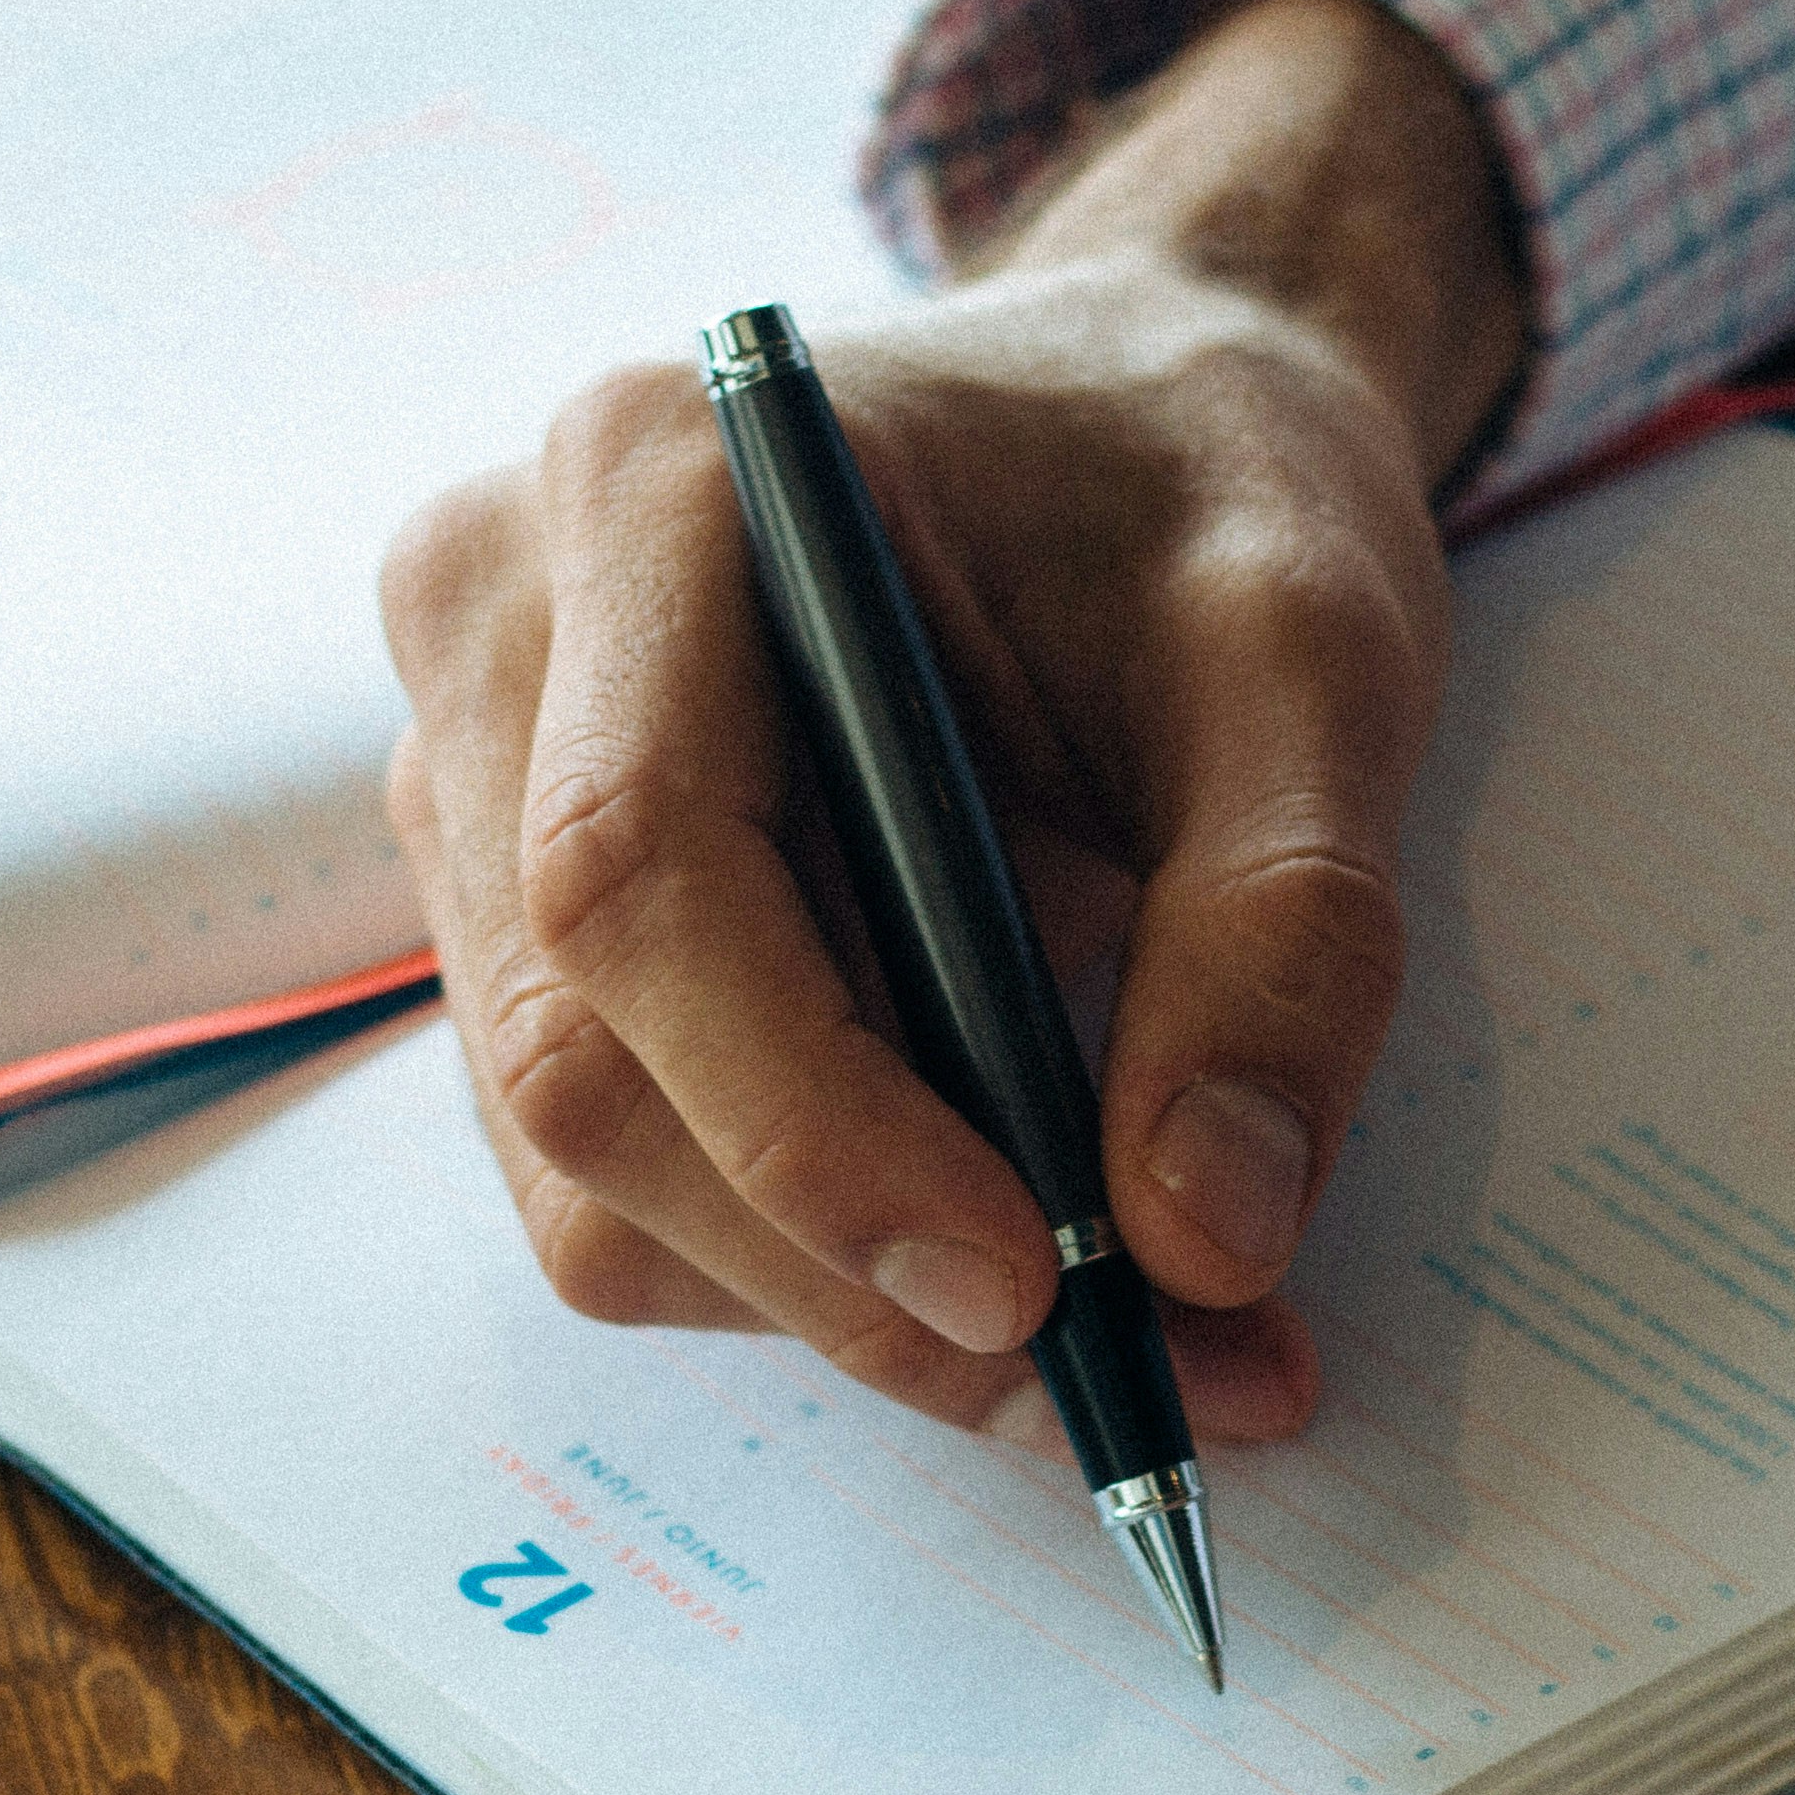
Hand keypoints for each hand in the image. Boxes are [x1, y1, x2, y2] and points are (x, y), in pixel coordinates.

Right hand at [375, 0, 1522, 1439]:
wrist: (1134, 413)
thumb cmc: (1204, 490)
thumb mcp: (1320, 664)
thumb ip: (1285, 937)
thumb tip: (1207, 1240)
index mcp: (651, 486)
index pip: (636, 873)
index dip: (809, 1120)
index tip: (1029, 1280)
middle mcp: (498, 630)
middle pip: (587, 1061)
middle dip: (856, 1269)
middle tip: (1151, 1381)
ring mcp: (475, 784)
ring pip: (584, 1165)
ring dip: (846, 1302)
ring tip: (1137, 1331)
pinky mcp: (517, 921)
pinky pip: (617, 1170)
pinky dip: (814, 1261)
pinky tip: (1007, 1239)